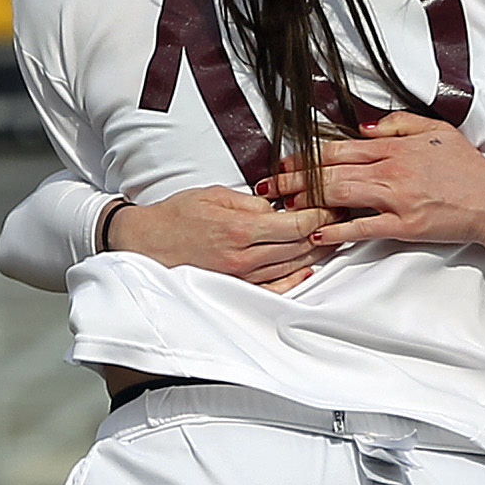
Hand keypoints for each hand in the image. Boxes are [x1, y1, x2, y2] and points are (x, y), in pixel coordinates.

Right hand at [103, 186, 336, 292]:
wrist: (145, 243)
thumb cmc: (175, 217)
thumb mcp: (214, 195)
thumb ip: (250, 201)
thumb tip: (278, 206)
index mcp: (240, 229)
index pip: (297, 225)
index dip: (321, 215)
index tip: (332, 207)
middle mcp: (244, 257)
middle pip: (300, 247)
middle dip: (324, 232)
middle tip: (339, 220)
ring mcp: (241, 277)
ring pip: (292, 267)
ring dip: (314, 253)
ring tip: (329, 239)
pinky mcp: (235, 288)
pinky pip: (274, 289)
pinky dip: (294, 280)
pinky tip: (305, 270)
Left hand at [254, 112, 484, 263]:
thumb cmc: (467, 169)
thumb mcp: (436, 132)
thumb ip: (398, 125)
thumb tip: (364, 126)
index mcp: (395, 147)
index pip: (340, 148)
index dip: (306, 155)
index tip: (284, 161)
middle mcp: (391, 170)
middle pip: (331, 171)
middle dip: (294, 179)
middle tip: (267, 187)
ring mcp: (396, 198)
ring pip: (340, 195)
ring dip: (307, 201)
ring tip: (283, 207)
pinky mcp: (404, 224)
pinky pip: (363, 226)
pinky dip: (338, 229)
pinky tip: (317, 232)